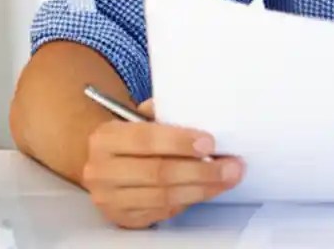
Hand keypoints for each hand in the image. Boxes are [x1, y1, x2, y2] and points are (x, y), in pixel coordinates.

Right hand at [82, 99, 244, 228]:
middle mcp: (102, 170)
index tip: (210, 143)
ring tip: (228, 178)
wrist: (105, 166)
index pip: (145, 139)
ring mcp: (110, 199)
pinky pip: (164, 211)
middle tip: (231, 166)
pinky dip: (191, 200)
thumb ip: (164, 114)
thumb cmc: (132, 138)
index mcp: (106, 138)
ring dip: (202, 188)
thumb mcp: (139, 118)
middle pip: (158, 173)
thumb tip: (200, 114)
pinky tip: (209, 190)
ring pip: (164, 197)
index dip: (179, 142)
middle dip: (201, 170)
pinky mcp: (124, 218)